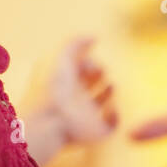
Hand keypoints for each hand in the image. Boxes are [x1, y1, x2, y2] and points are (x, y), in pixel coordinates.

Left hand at [24, 36, 119, 163]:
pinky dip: (116, 115)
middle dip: (100, 73)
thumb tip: (95, 37)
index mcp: (65, 80)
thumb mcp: (61, 56)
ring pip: (102, 101)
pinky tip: (112, 107)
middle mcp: (75, 96)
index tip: (92, 63)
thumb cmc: (52, 86)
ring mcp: (86, 113)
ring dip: (111, 91)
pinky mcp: (96, 130)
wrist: (50, 120)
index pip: (81, 68)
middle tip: (102, 72)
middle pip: (91, 82)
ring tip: (111, 86)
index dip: (90, 62)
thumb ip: (76, 42)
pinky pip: (112, 124)